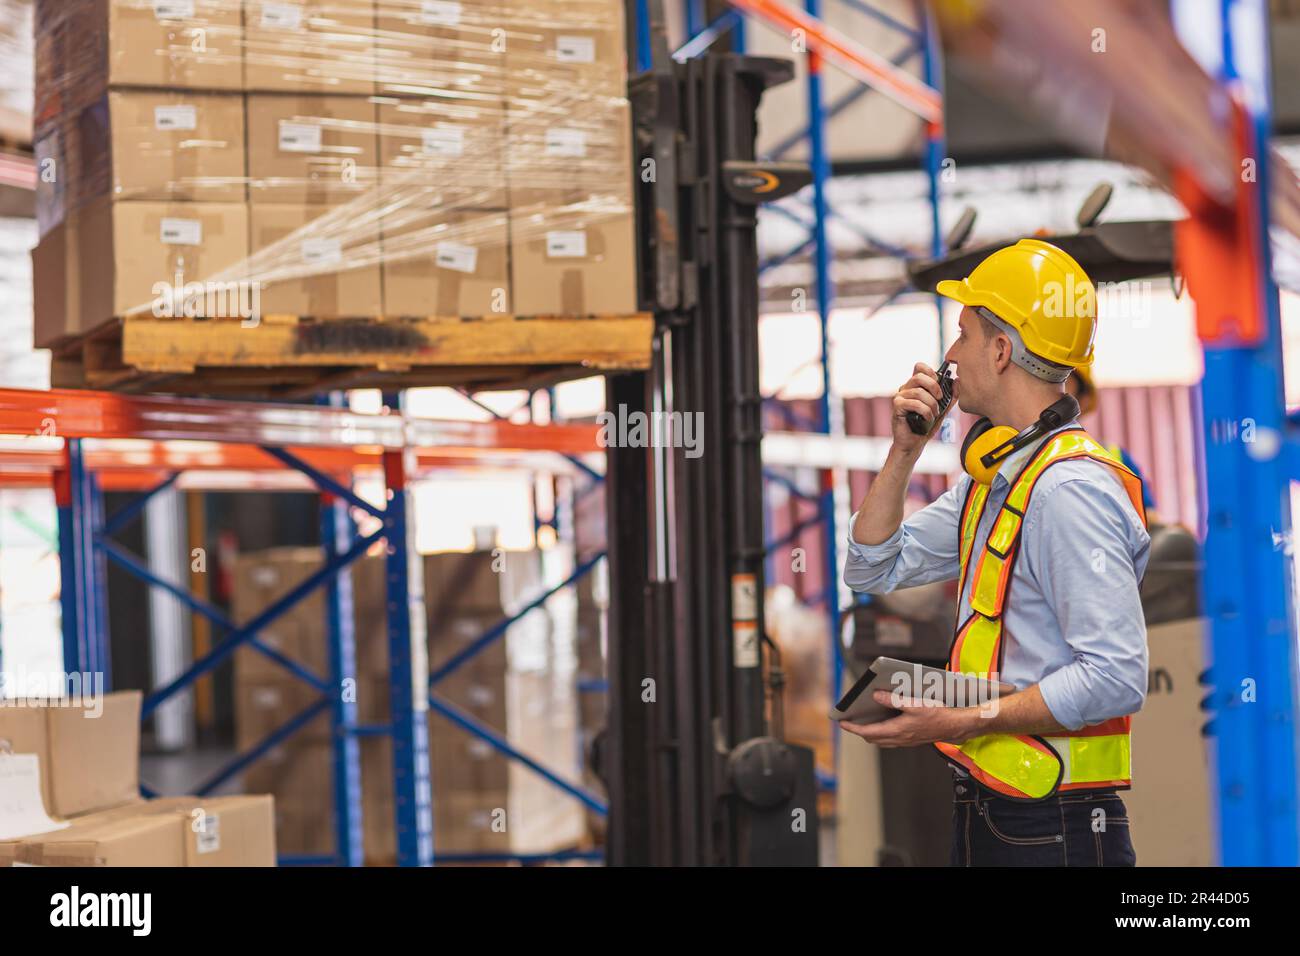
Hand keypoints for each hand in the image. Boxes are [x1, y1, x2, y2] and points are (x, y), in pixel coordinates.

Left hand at [838, 690, 979, 747]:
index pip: (868, 732)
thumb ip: (893, 700)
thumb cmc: (937, 715)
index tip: (842, 722)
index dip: (853, 728)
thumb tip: (876, 696)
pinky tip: (884, 722)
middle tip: (850, 721)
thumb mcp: (914, 703)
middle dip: (860, 730)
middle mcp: (899, 738)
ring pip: (881, 740)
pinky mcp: (911, 739)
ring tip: (864, 721)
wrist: (955, 726)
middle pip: (872, 738)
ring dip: (871, 732)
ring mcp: (905, 741)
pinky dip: (882, 732)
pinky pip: (891, 739)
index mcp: (897, 730)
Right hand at [890, 362, 945, 453]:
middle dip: (934, 387)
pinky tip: (928, 418)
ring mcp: (899, 397)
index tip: (939, 382)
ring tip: (934, 414)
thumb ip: (950, 396)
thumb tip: (957, 382)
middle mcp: (905, 389)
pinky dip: (925, 411)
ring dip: (931, 404)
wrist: (914, 443)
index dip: (930, 371)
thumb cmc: (925, 426)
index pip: (919, 367)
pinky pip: (913, 403)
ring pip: (918, 392)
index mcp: (915, 386)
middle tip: (940, 399)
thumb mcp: (942, 409)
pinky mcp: (897, 407)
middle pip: (918, 376)